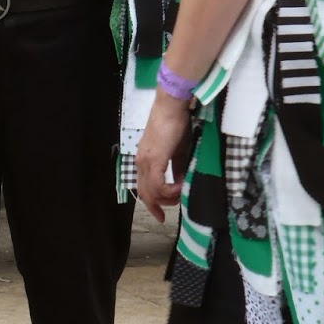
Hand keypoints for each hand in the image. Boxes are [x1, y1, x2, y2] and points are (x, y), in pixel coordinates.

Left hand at [136, 91, 195, 222]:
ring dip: (168, 198)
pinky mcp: (154, 160)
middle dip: (161, 205)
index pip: (144, 189)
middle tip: (176, 206)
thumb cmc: (176, 124)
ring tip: (182, 193)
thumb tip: (181, 182)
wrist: (172, 107)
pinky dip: (170, 190)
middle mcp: (141, 163)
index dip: (152, 205)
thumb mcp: (177, 150)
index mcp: (145, 161)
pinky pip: (158, 185)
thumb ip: (177, 167)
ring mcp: (146, 162)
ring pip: (151, 192)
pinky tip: (180, 187)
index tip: (161, 217)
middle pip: (145, 195)